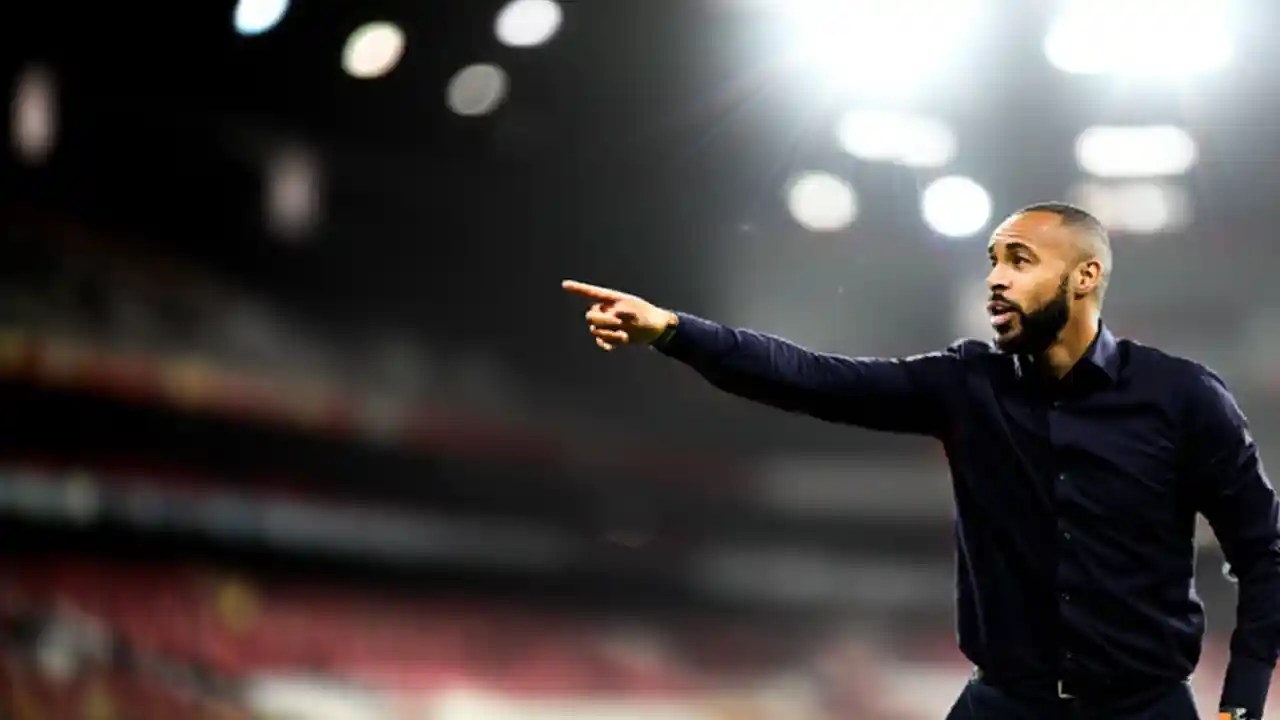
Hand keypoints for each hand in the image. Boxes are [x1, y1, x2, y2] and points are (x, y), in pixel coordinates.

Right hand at [561, 279, 675, 351]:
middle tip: (617, 324)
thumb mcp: (638, 314)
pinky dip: (605, 343)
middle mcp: (606, 309)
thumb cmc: (648, 317)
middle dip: (602, 321)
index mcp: (612, 299)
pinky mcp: (609, 335)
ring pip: (595, 330)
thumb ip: (624, 314)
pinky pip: (600, 340)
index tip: (564, 284)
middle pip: (591, 315)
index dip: (578, 289)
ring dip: (607, 334)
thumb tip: (612, 317)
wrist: (655, 330)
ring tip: (624, 337)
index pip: (591, 292)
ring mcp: (607, 323)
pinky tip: (612, 348)